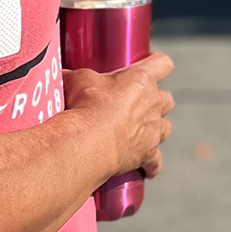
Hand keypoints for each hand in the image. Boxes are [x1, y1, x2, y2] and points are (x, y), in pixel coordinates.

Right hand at [63, 52, 174, 178]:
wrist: (88, 141)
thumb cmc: (86, 106)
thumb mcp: (78, 80)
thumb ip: (77, 76)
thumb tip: (64, 75)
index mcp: (141, 79)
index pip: (162, 63)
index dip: (157, 63)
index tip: (150, 65)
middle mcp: (153, 103)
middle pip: (166, 99)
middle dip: (155, 101)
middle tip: (136, 103)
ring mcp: (153, 130)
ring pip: (165, 127)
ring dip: (155, 129)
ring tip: (140, 132)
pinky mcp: (148, 153)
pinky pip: (155, 161)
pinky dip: (151, 164)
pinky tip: (144, 168)